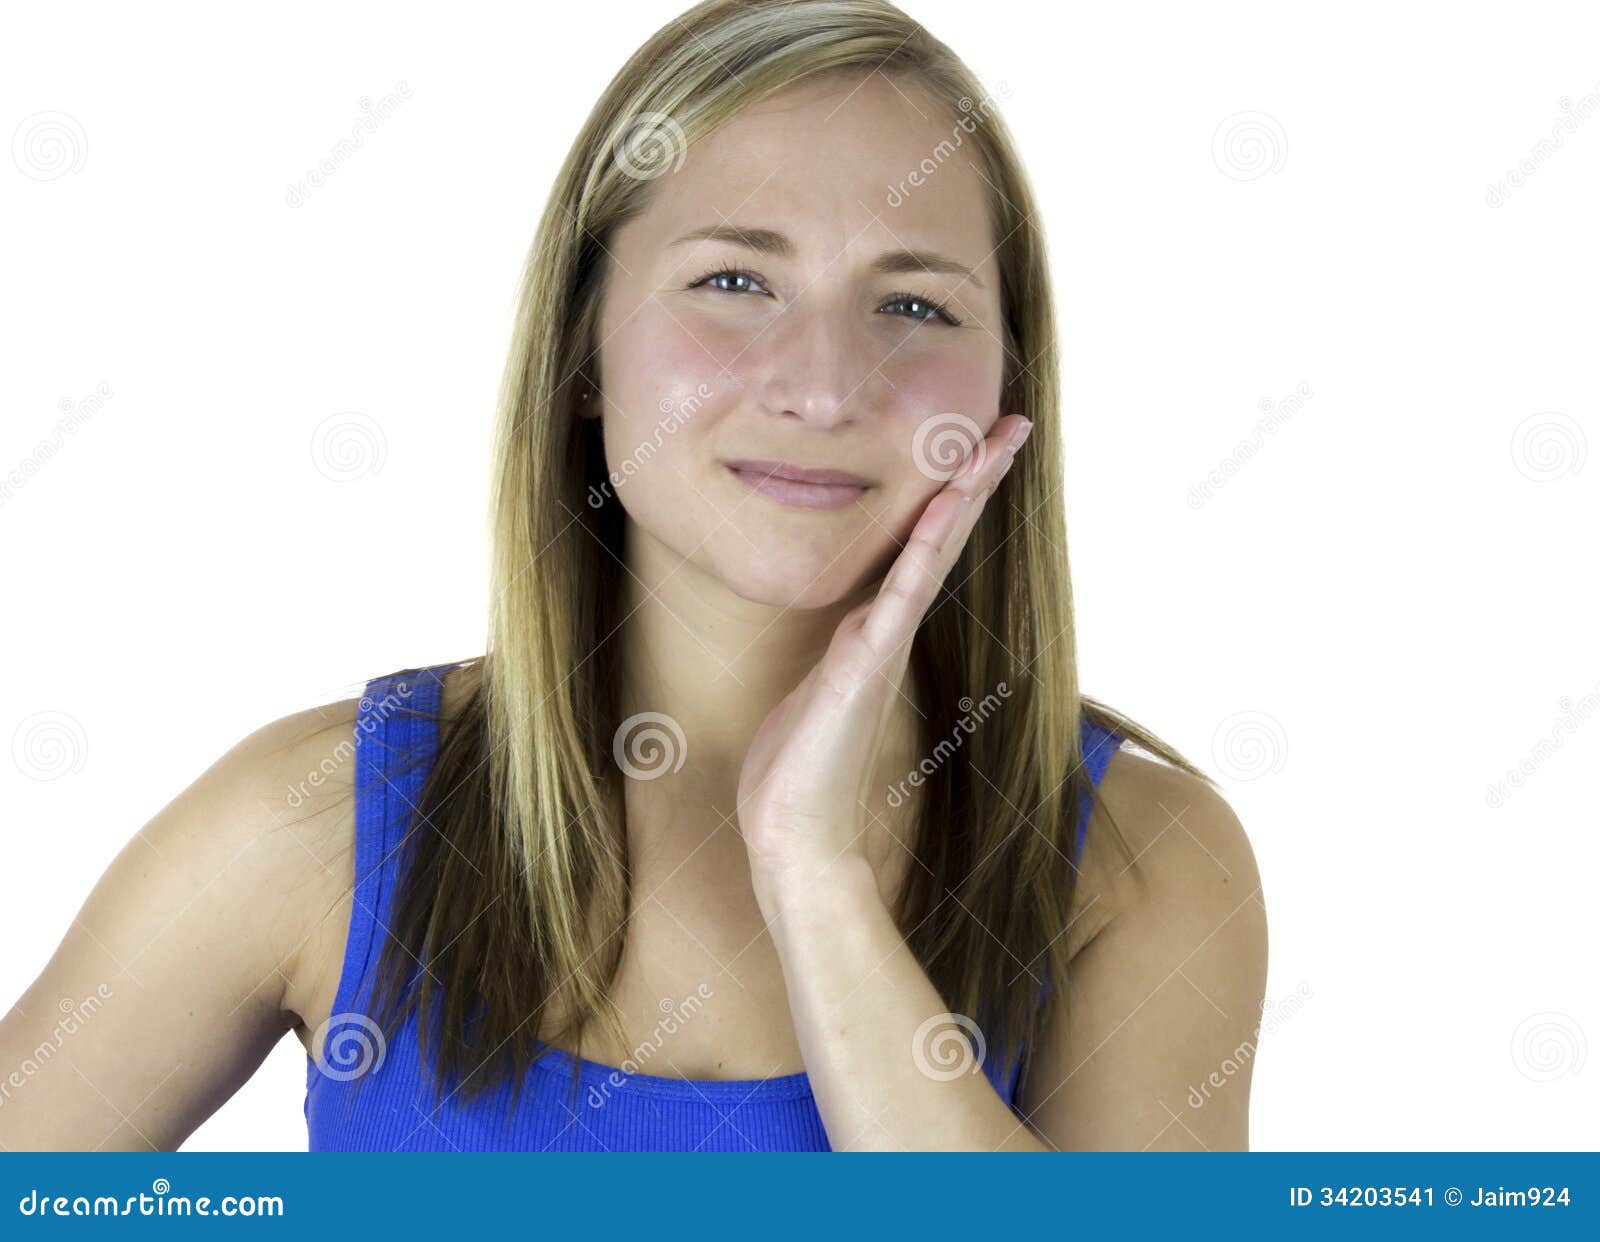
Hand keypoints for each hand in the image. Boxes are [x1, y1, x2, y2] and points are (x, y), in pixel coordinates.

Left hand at [735, 412, 1034, 911]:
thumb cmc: (802, 763)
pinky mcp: (860, 674)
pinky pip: (894, 606)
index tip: (979, 440)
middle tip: (1012, 423)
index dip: (952, 491)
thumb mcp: (821, 684)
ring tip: (990, 451)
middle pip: (942, 537)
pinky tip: (934, 524)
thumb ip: (844, 649)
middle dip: (975, 478)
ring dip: (959, 502)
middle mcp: (888, 630)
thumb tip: (856, 622)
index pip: (922, 544)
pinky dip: (916, 564)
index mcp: (876, 627)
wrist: (796, 832)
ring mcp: (880, 649)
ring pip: (928, 559)